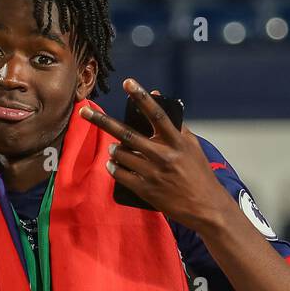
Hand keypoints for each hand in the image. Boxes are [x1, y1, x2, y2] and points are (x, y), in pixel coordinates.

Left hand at [79, 78, 231, 231]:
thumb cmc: (198, 172)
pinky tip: (112, 164)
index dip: (142, 97)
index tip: (127, 83)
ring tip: (114, 149)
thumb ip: (174, 121)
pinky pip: (120, 175)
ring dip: (113, 150)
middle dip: (102, 122)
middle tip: (83, 112)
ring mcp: (153, 173)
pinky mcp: (146, 190)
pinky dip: (113, 167)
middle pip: (127, 134)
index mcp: (177, 141)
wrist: (206, 207)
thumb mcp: (191, 145)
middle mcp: (164, 155)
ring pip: (121, 155)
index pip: (157, 114)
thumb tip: (156, 95)